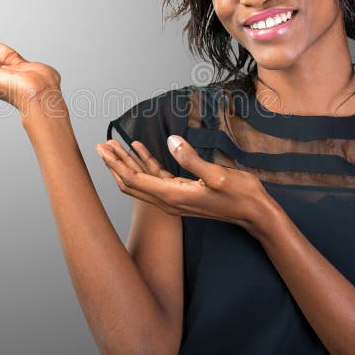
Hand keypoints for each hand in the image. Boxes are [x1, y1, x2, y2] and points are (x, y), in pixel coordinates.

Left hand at [95, 135, 272, 233]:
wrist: (254, 213)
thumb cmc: (239, 195)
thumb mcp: (217, 176)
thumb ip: (192, 159)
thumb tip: (171, 141)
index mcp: (173, 196)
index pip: (135, 180)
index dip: (116, 164)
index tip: (103, 149)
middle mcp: (169, 201)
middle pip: (132, 182)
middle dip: (115, 164)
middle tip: (101, 145)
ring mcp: (174, 199)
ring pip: (142, 180)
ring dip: (127, 162)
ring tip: (114, 145)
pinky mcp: (182, 194)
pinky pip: (156, 179)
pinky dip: (146, 163)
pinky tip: (140, 148)